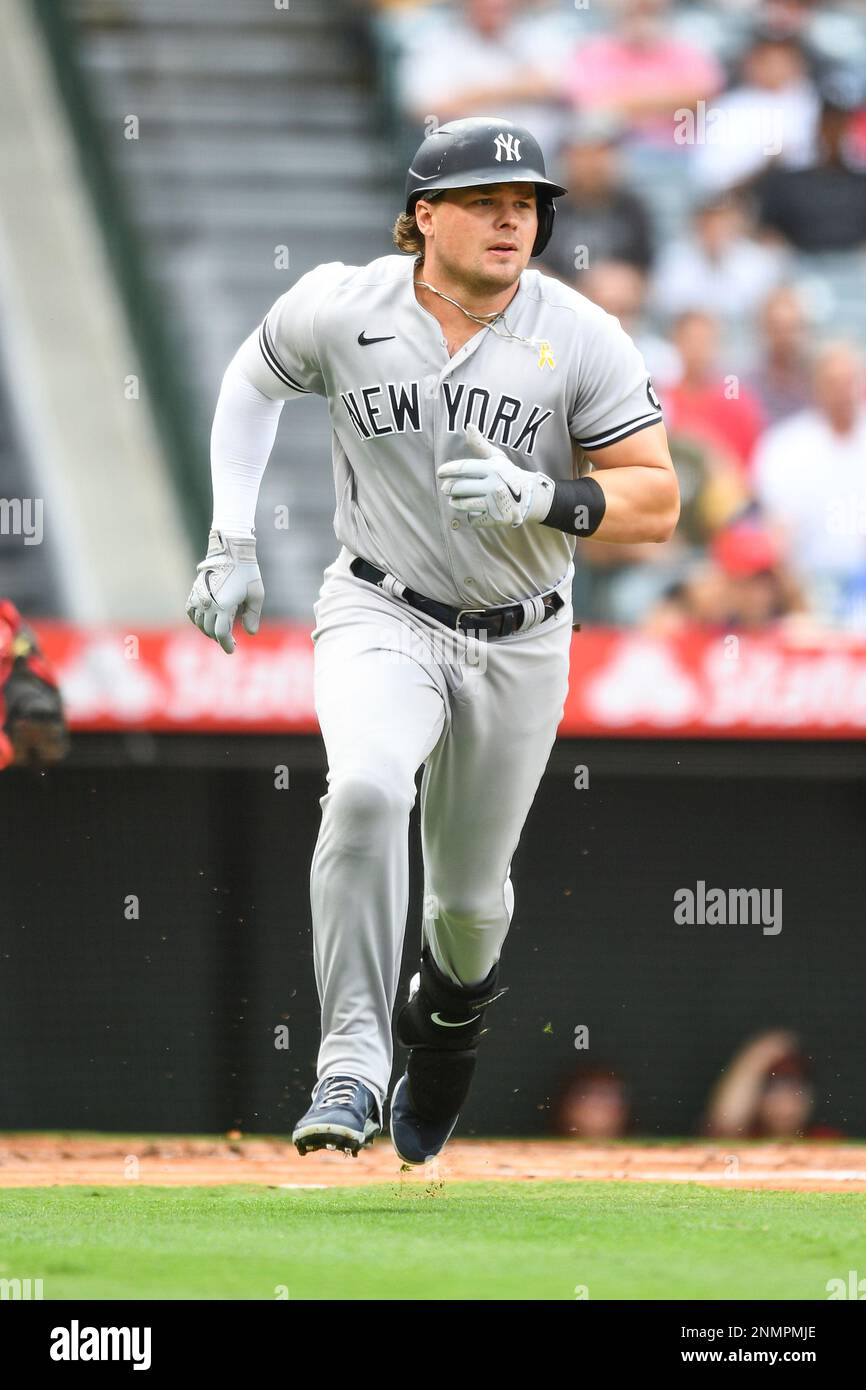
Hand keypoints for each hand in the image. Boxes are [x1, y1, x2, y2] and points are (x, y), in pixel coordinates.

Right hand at [186, 529, 263, 653]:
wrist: (230, 551)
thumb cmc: (246, 572)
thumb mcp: (256, 595)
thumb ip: (253, 615)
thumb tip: (250, 632)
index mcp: (224, 605)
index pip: (221, 634)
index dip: (226, 645)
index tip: (231, 650)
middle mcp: (208, 604)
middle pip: (210, 630)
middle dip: (220, 638)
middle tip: (231, 641)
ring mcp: (199, 598)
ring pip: (199, 623)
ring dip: (209, 630)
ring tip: (220, 630)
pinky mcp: (194, 592)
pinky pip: (191, 612)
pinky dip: (197, 620)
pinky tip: (206, 620)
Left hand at [437, 423, 554, 527]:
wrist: (529, 497)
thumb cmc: (507, 474)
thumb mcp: (496, 458)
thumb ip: (480, 444)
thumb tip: (469, 426)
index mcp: (493, 468)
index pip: (464, 468)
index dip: (449, 470)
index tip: (440, 472)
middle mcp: (495, 484)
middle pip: (461, 488)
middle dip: (449, 488)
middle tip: (446, 489)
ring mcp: (496, 503)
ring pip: (464, 504)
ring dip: (456, 502)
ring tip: (455, 500)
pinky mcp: (497, 518)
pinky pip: (473, 519)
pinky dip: (471, 516)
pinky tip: (473, 511)